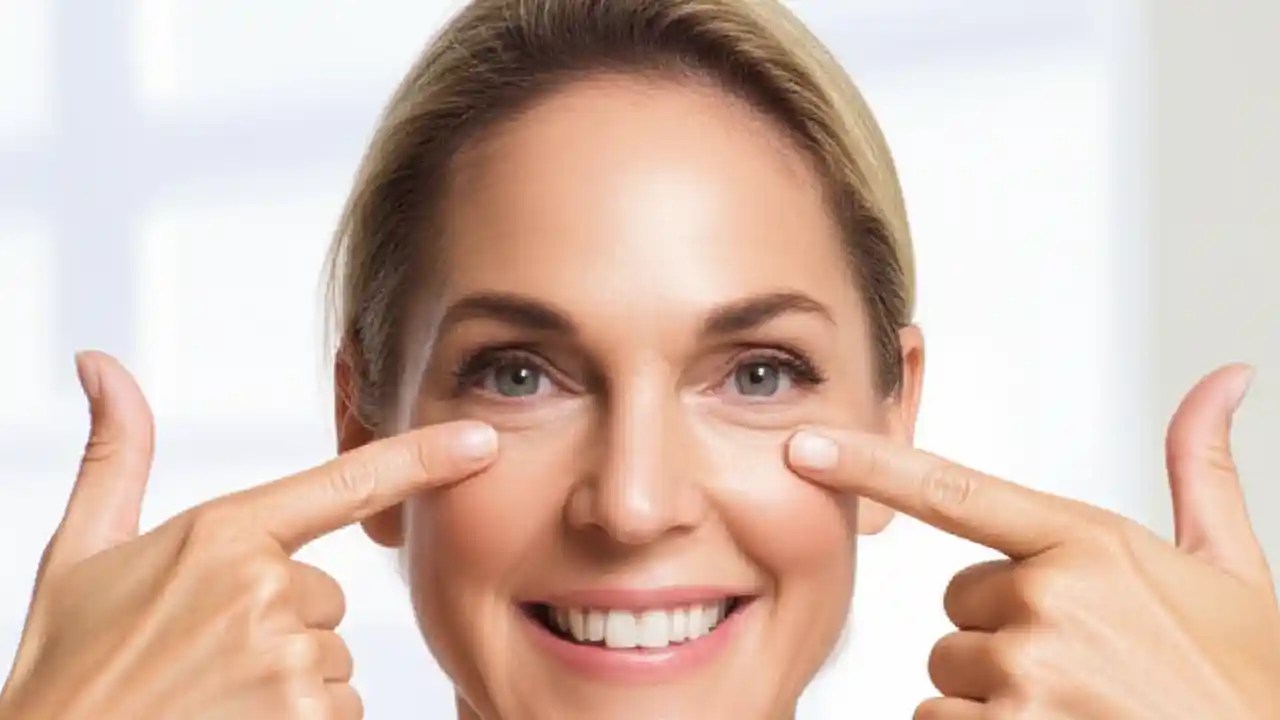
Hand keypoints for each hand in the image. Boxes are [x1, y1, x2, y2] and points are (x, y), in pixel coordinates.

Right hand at [0, 352, 497, 719]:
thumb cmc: (66, 669)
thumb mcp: (79, 556)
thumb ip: (115, 458)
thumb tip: (101, 363)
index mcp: (221, 534)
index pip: (346, 485)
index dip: (424, 458)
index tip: (483, 442)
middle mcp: (262, 590)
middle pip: (327, 600)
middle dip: (283, 627)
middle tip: (207, 657)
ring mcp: (286, 659)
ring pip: (331, 660)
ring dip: (290, 683)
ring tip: (213, 697)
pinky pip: (339, 712)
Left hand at [786, 365, 1279, 718]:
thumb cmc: (1248, 679)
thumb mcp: (1233, 568)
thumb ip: (1200, 473)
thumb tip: (1224, 380)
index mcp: (1089, 543)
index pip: (955, 493)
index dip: (870, 466)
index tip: (805, 449)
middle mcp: (1050, 602)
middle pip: (957, 607)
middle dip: (1000, 632)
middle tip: (1082, 660)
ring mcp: (1028, 675)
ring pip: (947, 672)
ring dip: (991, 694)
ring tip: (1077, 705)